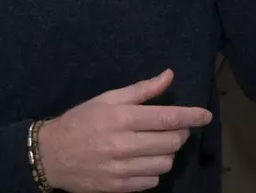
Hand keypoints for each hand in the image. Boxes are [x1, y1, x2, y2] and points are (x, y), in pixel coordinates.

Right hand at [38, 69, 211, 192]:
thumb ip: (142, 89)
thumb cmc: (82, 120)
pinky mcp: (117, 188)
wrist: (50, 155)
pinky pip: (151, 182)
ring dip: (168, 153)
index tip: (205, 116)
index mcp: (124, 118)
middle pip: (171, 142)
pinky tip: (144, 160)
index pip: (169, 119)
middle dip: (180, 133)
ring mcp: (121, 169)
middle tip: (173, 127)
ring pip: (165, 163)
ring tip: (157, 144)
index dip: (192, 117)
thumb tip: (169, 75)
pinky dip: (154, 170)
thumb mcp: (109, 98)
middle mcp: (124, 145)